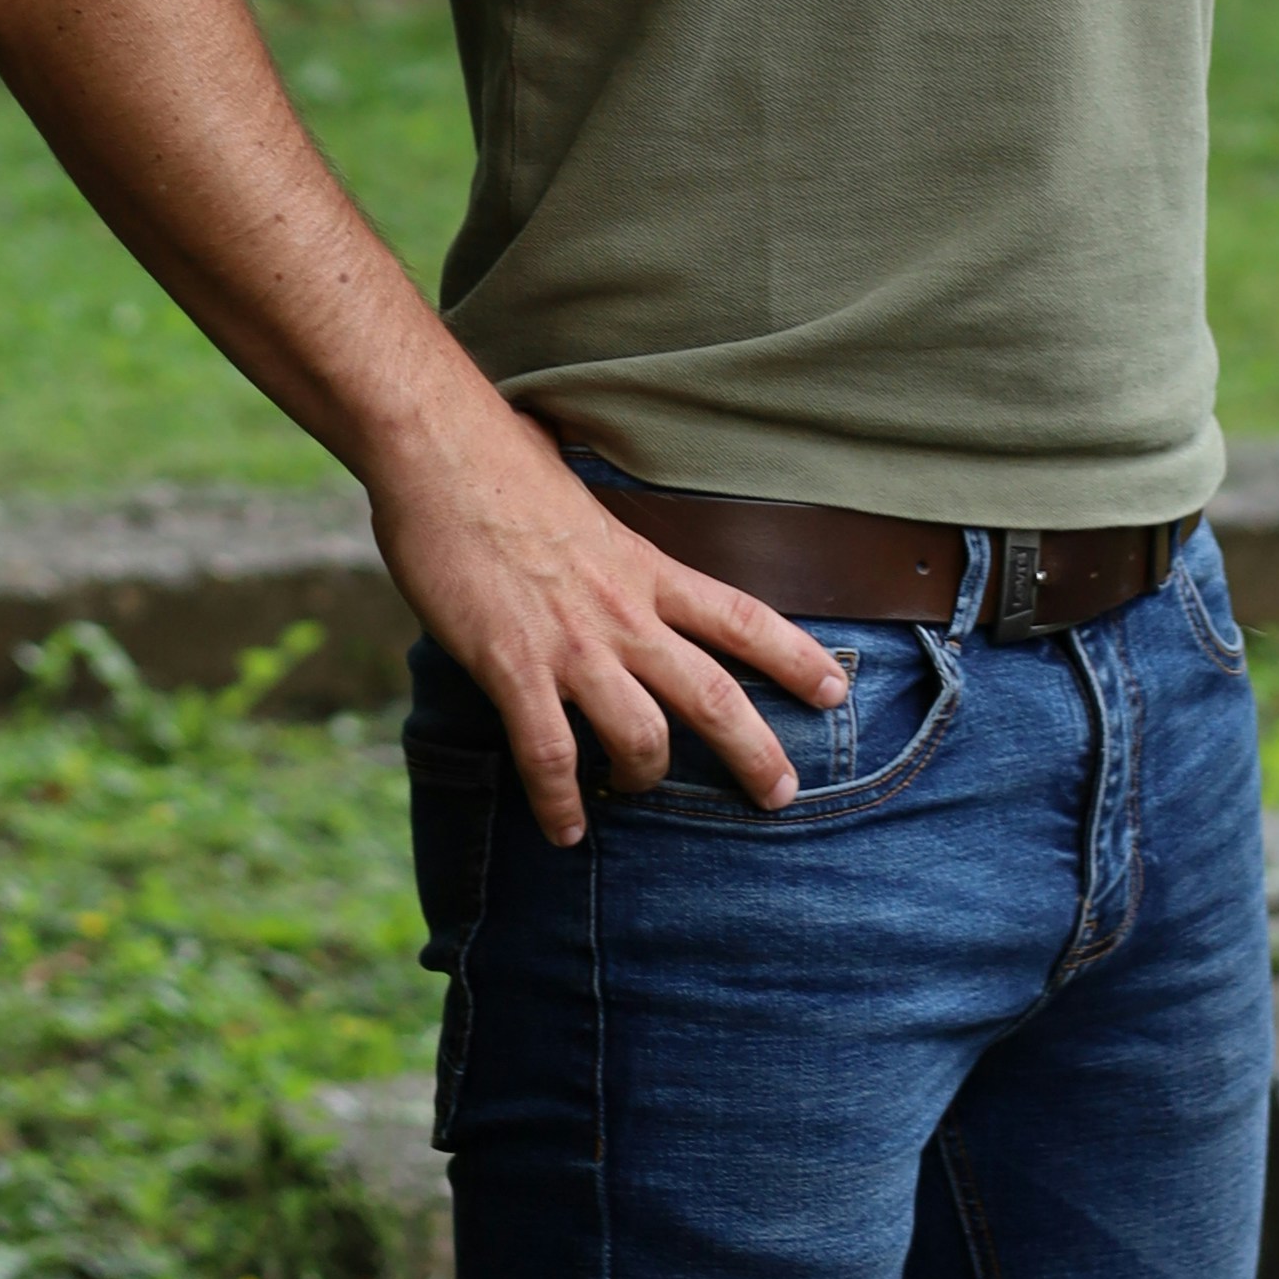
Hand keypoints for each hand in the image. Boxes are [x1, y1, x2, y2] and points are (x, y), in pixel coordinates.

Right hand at [365, 394, 848, 844]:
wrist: (444, 451)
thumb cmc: (503, 467)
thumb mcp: (585, 510)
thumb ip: (608, 552)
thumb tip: (603, 559)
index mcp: (645, 568)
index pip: (740, 617)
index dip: (794, 656)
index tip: (835, 688)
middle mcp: (623, 612)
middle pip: (714, 693)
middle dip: (756, 750)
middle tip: (781, 792)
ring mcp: (570, 644)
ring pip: (643, 736)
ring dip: (646, 778)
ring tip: (634, 790)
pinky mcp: (512, 666)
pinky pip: (550, 754)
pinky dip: (561, 802)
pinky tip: (565, 828)